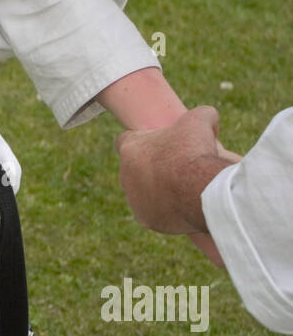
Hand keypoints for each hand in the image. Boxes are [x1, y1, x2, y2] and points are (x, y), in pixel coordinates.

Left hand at [115, 106, 240, 240]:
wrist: (202, 189)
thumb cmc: (196, 151)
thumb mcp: (201, 120)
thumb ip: (202, 115)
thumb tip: (211, 119)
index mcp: (130, 150)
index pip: (125, 140)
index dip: (142, 140)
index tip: (159, 143)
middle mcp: (126, 176)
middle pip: (134, 169)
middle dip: (151, 167)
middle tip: (175, 167)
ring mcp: (135, 200)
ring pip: (143, 193)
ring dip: (158, 190)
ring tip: (182, 187)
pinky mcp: (147, 220)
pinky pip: (156, 214)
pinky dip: (168, 210)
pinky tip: (184, 205)